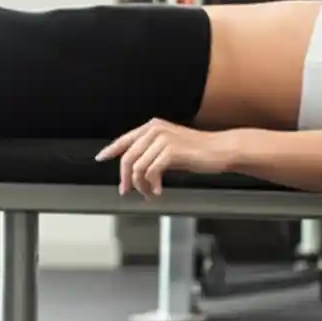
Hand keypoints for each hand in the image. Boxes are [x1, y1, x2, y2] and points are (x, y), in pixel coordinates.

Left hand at [95, 118, 231, 197]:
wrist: (220, 150)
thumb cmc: (198, 152)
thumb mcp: (170, 148)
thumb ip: (151, 153)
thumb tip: (134, 170)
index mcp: (152, 127)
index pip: (125, 139)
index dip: (111, 150)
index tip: (101, 158)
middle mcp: (155, 129)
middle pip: (128, 157)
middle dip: (126, 178)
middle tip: (128, 192)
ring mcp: (162, 139)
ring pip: (137, 168)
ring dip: (141, 185)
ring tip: (149, 193)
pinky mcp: (171, 151)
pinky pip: (151, 172)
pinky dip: (152, 185)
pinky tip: (158, 192)